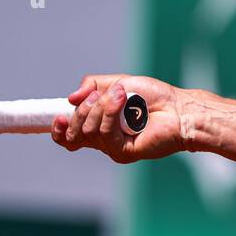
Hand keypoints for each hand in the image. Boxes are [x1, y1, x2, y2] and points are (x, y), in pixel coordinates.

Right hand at [51, 74, 184, 163]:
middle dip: (81, 111)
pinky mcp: (123, 152)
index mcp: (98, 125)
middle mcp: (103, 140)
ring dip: (100, 107)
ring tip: (119, 95)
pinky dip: (110, 112)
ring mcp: (112, 148)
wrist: (178, 108)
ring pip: (88, 131)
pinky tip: (121, 100)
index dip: (58, 129)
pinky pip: (105, 132)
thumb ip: (92, 87)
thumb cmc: (153, 96)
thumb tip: (70, 99)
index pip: (68, 136)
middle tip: (97, 95)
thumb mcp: (117, 83)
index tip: (59, 116)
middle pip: (73, 134)